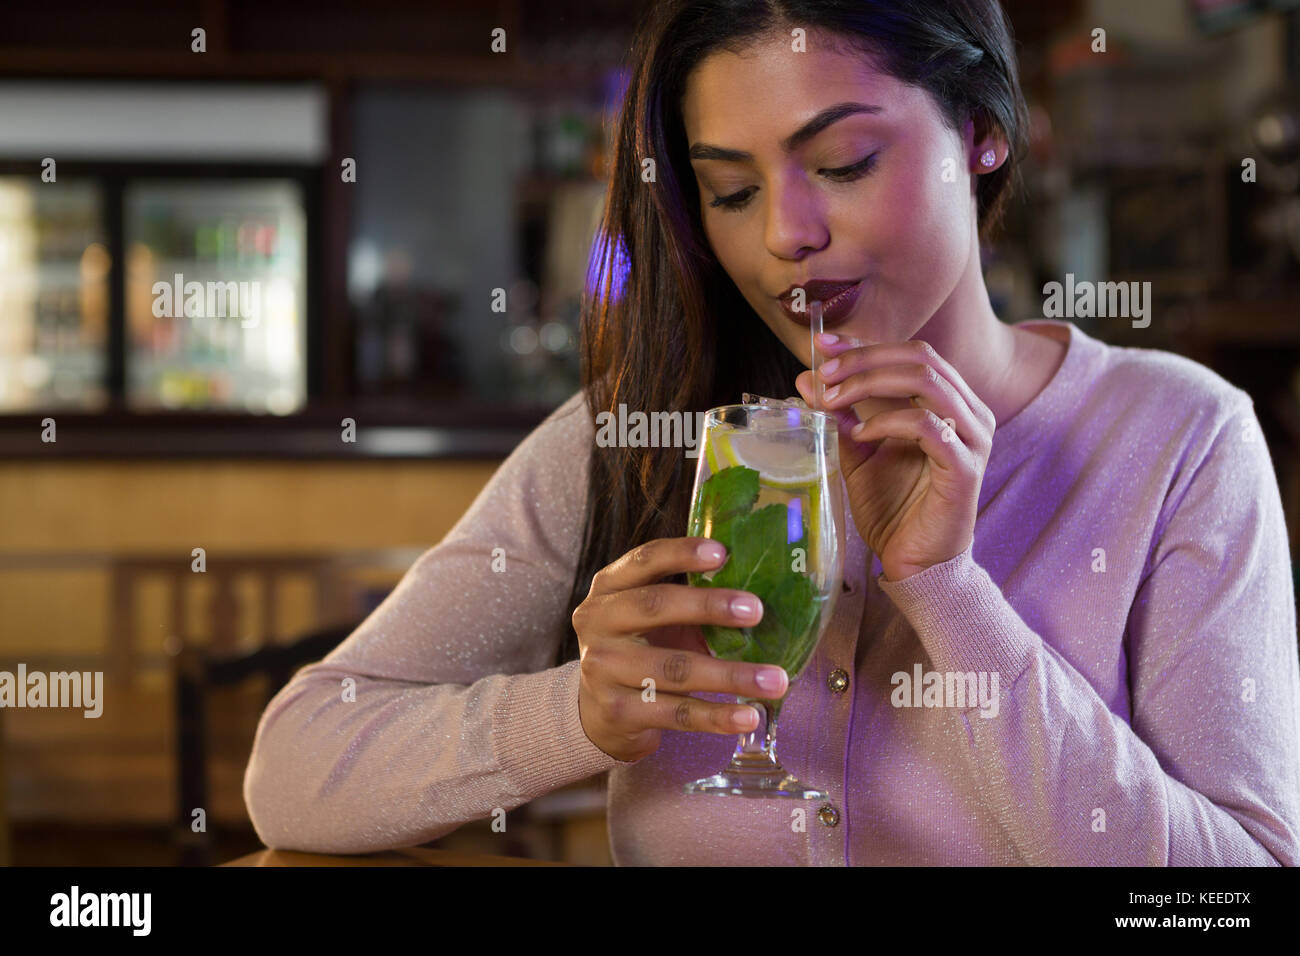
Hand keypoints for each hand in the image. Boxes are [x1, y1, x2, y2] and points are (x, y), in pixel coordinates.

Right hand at [572, 537, 790, 762]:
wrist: (595, 712)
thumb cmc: (639, 650)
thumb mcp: (650, 617)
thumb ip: (688, 600)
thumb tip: (756, 595)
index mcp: (608, 587)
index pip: (644, 560)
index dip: (681, 553)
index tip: (722, 553)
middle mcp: (598, 622)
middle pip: (656, 606)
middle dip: (709, 606)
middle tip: (757, 611)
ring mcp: (602, 668)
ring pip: (674, 669)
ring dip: (730, 675)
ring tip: (775, 679)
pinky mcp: (617, 711)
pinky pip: (676, 713)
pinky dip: (717, 716)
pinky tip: (749, 717)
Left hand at [794, 336, 992, 581]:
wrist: (914, 562)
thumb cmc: (893, 508)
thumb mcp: (857, 453)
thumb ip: (839, 415)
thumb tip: (805, 379)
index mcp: (949, 402)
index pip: (910, 353)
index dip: (864, 345)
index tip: (821, 345)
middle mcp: (969, 412)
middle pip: (920, 357)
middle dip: (864, 360)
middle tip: (823, 375)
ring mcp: (972, 438)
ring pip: (926, 381)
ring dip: (872, 383)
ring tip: (834, 401)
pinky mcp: (965, 468)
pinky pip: (929, 426)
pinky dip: (889, 422)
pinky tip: (861, 434)